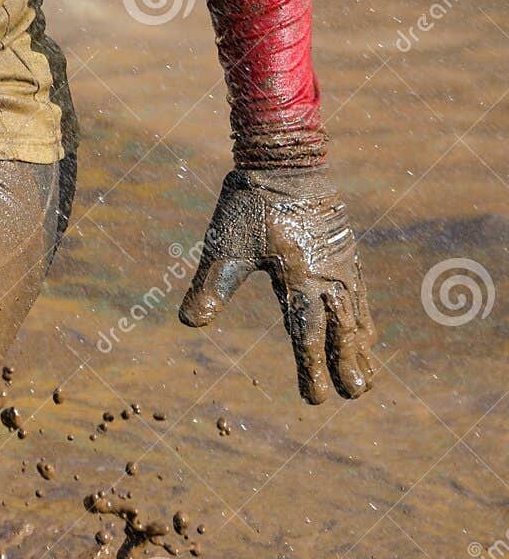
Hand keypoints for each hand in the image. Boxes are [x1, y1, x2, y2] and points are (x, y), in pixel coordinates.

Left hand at [180, 168, 376, 404]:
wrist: (285, 158)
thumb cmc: (250, 203)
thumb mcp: (225, 246)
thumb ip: (211, 286)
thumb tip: (188, 323)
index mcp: (301, 277)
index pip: (308, 335)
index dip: (312, 369)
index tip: (315, 399)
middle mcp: (329, 273)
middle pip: (342, 329)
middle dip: (349, 363)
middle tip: (357, 394)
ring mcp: (342, 261)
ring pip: (356, 312)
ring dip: (361, 345)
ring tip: (369, 375)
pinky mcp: (345, 250)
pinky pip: (359, 292)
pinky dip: (364, 316)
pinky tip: (367, 331)